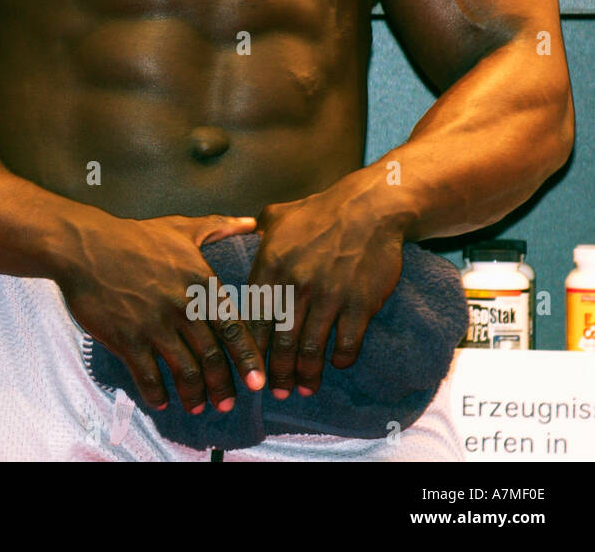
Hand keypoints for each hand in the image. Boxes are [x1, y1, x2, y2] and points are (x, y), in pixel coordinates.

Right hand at [55, 214, 265, 413]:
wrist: (84, 246)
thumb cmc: (133, 236)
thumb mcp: (181, 228)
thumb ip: (220, 227)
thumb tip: (253, 223)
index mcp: (200, 284)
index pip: (234, 328)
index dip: (247, 358)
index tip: (257, 382)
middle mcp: (181, 308)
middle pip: (212, 357)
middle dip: (223, 386)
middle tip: (226, 404)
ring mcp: (153, 325)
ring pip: (185, 371)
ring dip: (194, 395)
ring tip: (196, 406)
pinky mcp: (126, 339)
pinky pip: (148, 376)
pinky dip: (157, 395)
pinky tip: (160, 402)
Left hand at [249, 191, 402, 398]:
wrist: (370, 208)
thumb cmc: (319, 212)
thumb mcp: (276, 216)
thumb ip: (252, 234)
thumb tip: (229, 237)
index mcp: (270, 265)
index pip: (253, 317)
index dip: (248, 348)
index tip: (247, 367)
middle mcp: (296, 284)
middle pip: (281, 340)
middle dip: (277, 372)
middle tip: (275, 391)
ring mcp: (330, 295)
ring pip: (312, 347)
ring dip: (306, 373)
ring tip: (303, 389)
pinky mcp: (361, 303)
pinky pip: (347, 342)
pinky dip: (341, 359)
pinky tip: (337, 364)